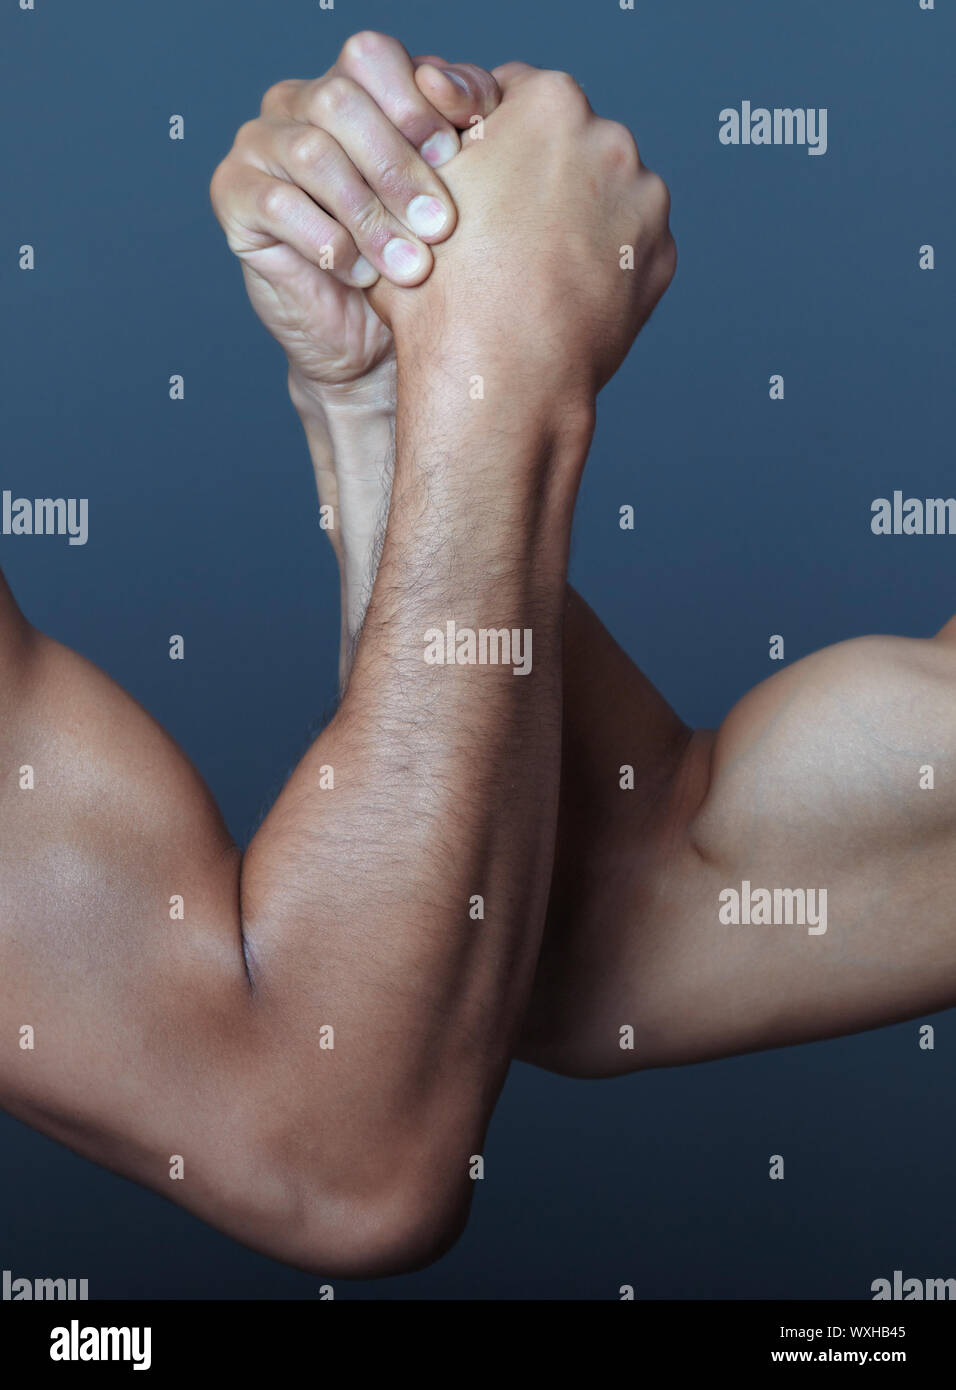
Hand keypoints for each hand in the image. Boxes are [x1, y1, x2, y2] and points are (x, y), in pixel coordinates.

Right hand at [210, 31, 500, 405]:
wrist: (369, 342)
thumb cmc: (413, 260)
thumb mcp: (448, 195)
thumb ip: (460, 134)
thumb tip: (468, 100)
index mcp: (348, 86)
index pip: (372, 58)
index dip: (415, 103)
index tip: (453, 156)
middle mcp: (295, 103)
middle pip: (340, 100)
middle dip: (398, 167)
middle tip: (442, 226)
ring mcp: (257, 146)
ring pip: (312, 154)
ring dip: (370, 216)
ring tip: (411, 267)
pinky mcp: (232, 196)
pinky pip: (280, 206)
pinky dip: (330, 243)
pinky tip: (361, 275)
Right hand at [369, 62, 676, 421]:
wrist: (502, 382)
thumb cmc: (445, 292)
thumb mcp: (412, 196)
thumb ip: (438, 146)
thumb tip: (443, 137)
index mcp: (548, 103)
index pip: (512, 94)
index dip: (485, 137)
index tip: (472, 176)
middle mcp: (609, 137)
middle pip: (566, 143)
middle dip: (538, 174)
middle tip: (500, 229)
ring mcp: (644, 199)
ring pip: (603, 193)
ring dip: (575, 216)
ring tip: (532, 267)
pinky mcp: (660, 256)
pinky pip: (625, 245)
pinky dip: (601, 261)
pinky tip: (563, 292)